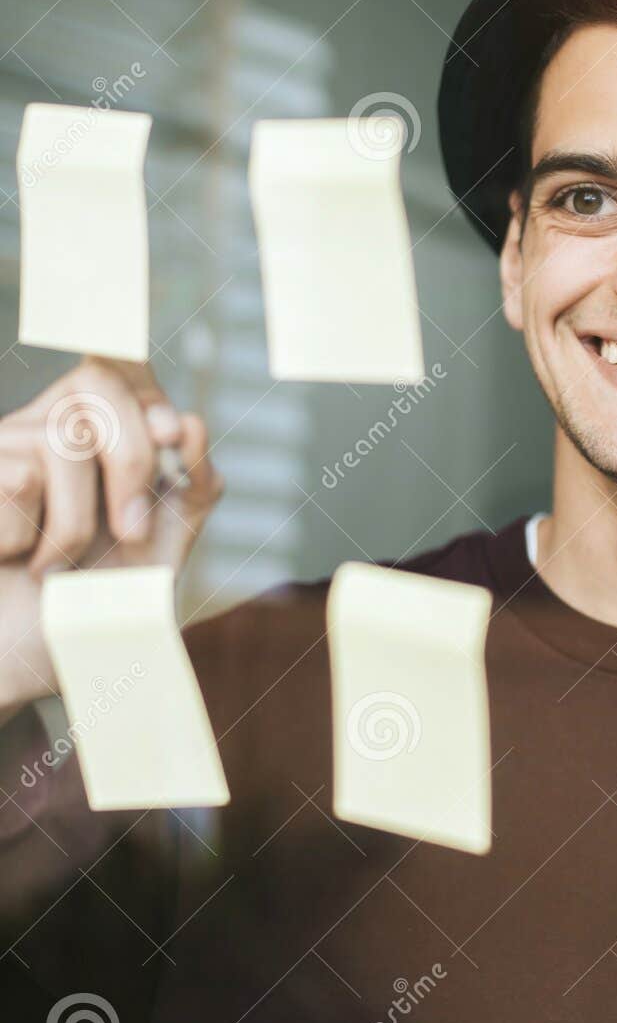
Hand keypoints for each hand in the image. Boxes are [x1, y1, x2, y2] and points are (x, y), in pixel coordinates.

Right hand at [0, 357, 221, 713]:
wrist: (24, 658)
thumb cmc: (86, 607)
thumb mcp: (159, 550)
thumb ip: (190, 493)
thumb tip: (192, 423)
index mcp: (95, 438)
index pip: (117, 364)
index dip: (144, 383)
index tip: (172, 434)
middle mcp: (45, 429)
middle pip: (98, 384)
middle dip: (132, 460)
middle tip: (131, 532)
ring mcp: (4, 448)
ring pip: (63, 439)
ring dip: (78, 524)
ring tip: (58, 567)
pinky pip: (22, 479)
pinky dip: (35, 538)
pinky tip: (17, 560)